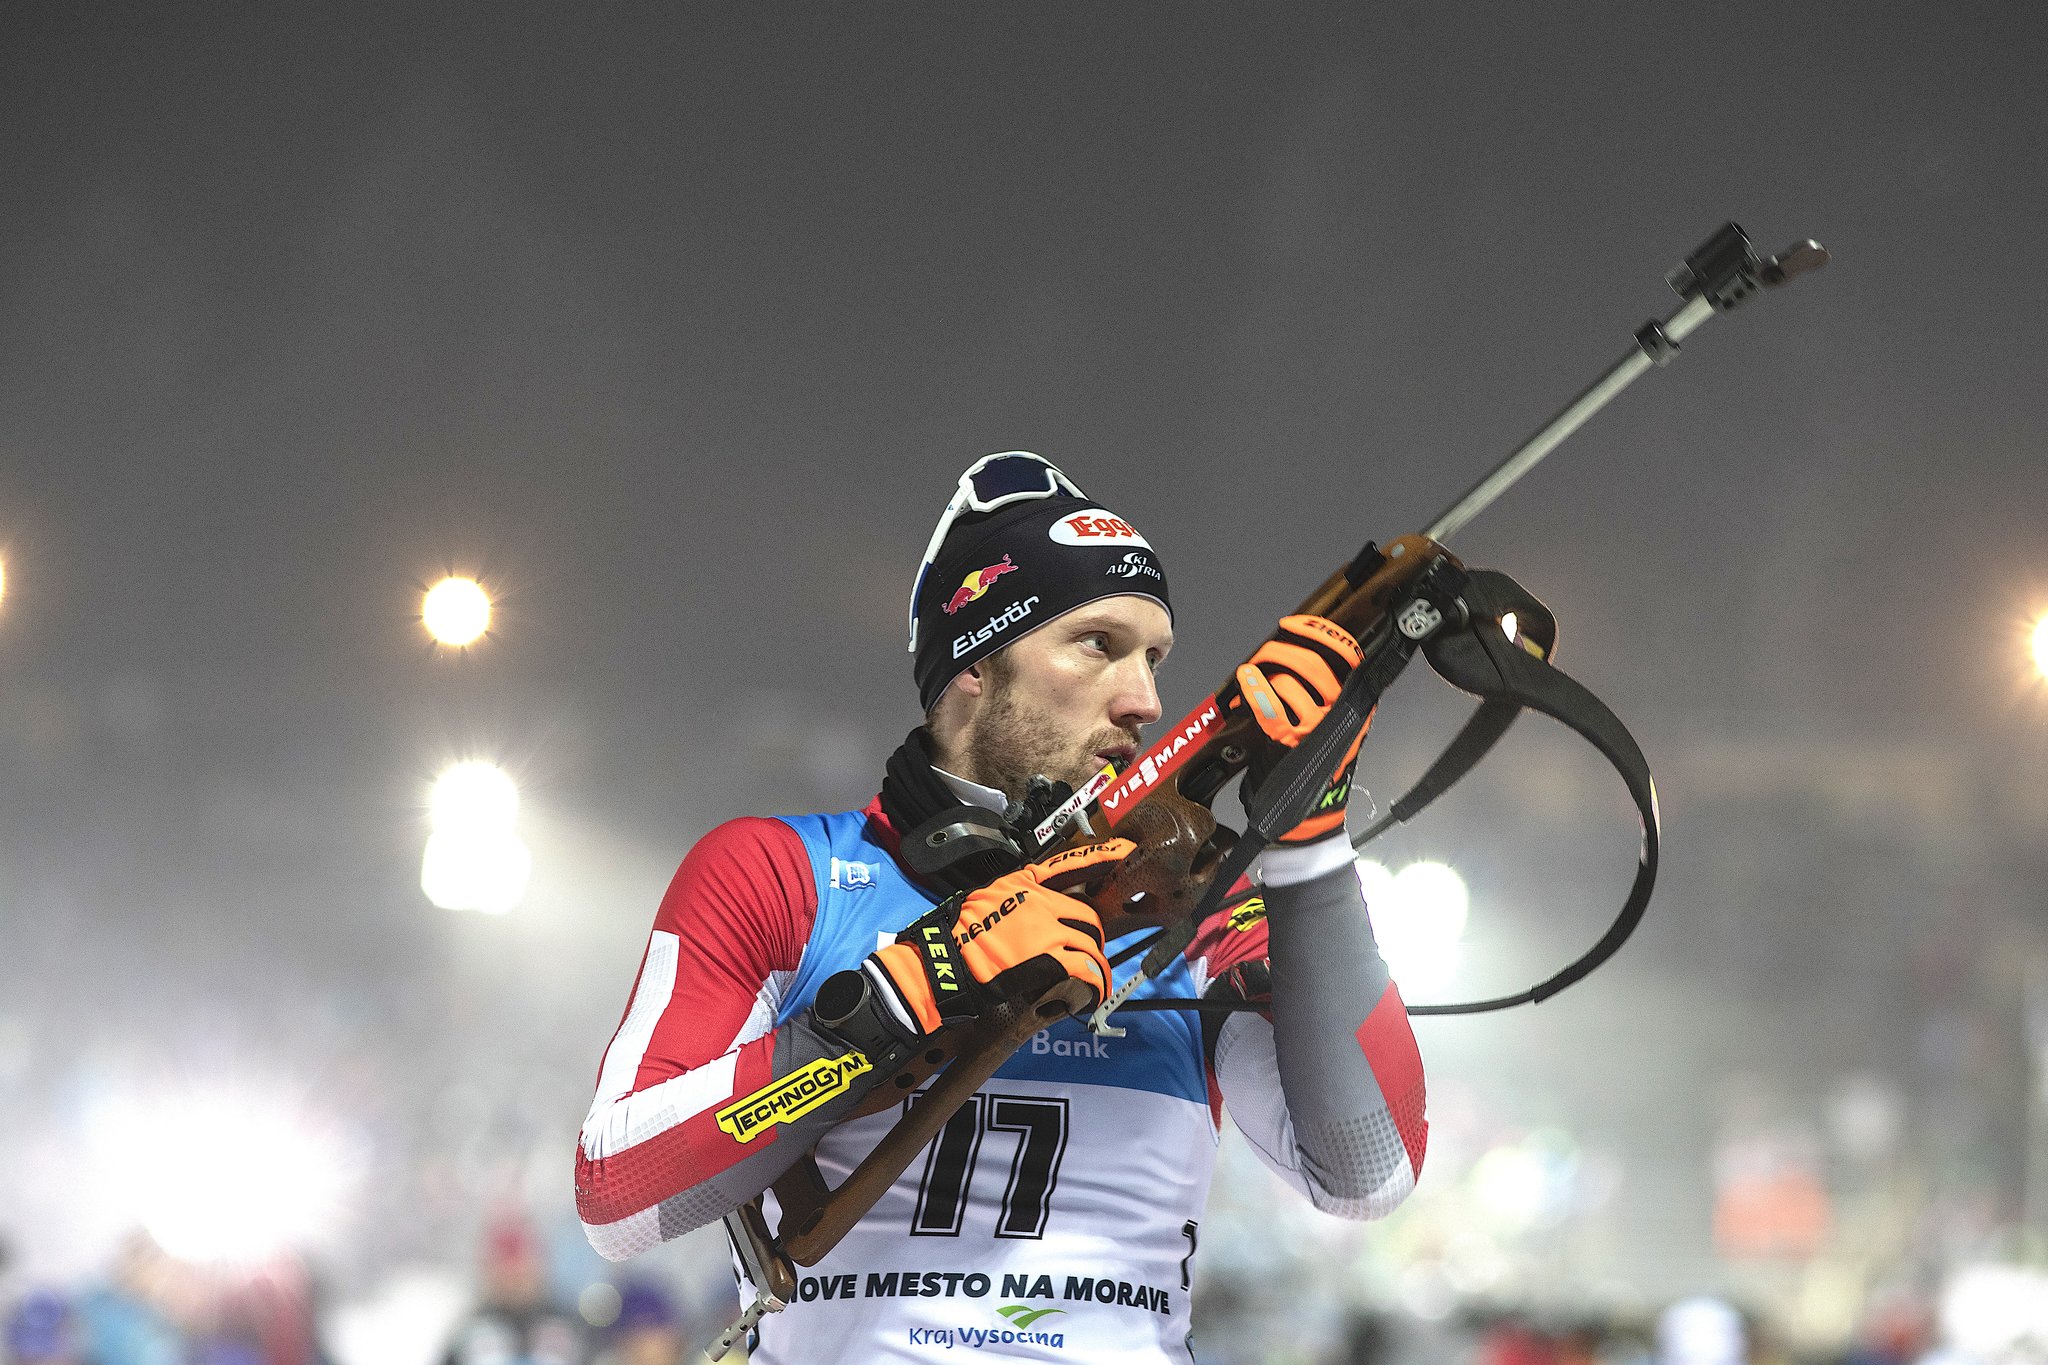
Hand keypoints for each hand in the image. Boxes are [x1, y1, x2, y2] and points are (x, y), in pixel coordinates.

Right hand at [870, 840, 1128, 1035]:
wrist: (945, 960)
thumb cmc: (959, 935)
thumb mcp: (987, 899)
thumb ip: (1015, 898)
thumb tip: (1035, 912)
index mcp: (1024, 884)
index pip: (1069, 865)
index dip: (1102, 856)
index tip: (1126, 850)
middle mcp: (1040, 902)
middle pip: (1087, 916)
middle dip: (1093, 939)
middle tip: (1088, 956)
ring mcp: (1045, 929)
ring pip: (1090, 944)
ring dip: (1097, 965)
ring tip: (1096, 983)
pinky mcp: (1047, 958)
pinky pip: (1085, 969)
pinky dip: (1095, 983)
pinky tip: (1093, 995)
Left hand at [1232, 614, 1368, 844]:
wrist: (1309, 812)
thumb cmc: (1308, 763)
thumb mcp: (1321, 720)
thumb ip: (1313, 690)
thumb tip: (1291, 655)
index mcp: (1353, 701)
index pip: (1346, 655)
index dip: (1320, 633)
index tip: (1295, 623)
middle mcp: (1342, 711)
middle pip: (1316, 662)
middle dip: (1283, 649)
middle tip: (1266, 651)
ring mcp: (1321, 727)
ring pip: (1294, 680)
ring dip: (1268, 671)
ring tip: (1252, 675)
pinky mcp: (1297, 742)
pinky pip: (1275, 707)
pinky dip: (1256, 690)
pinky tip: (1245, 681)